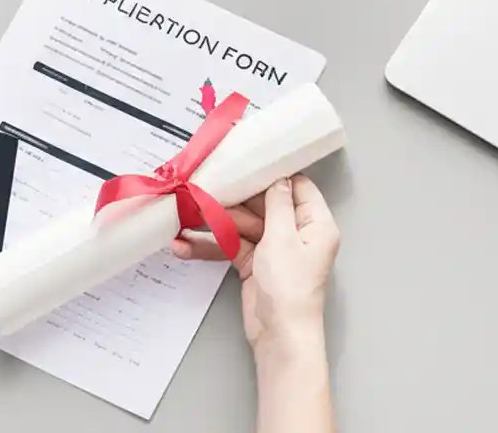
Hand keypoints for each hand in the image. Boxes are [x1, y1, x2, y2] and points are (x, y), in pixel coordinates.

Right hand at [172, 175, 339, 352]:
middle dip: (232, 198)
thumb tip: (277, 177)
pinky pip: (231, 246)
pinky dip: (210, 246)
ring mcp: (274, 249)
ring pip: (242, 225)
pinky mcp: (254, 264)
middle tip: (203, 185)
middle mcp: (296, 233)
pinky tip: (184, 244)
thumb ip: (277, 204)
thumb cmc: (290, 287)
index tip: (246, 161)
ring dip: (213, 223)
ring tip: (183, 214)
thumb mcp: (282, 238)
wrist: (279, 336)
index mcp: (314, 223)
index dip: (272, 174)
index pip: (296, 187)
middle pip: (263, 204)